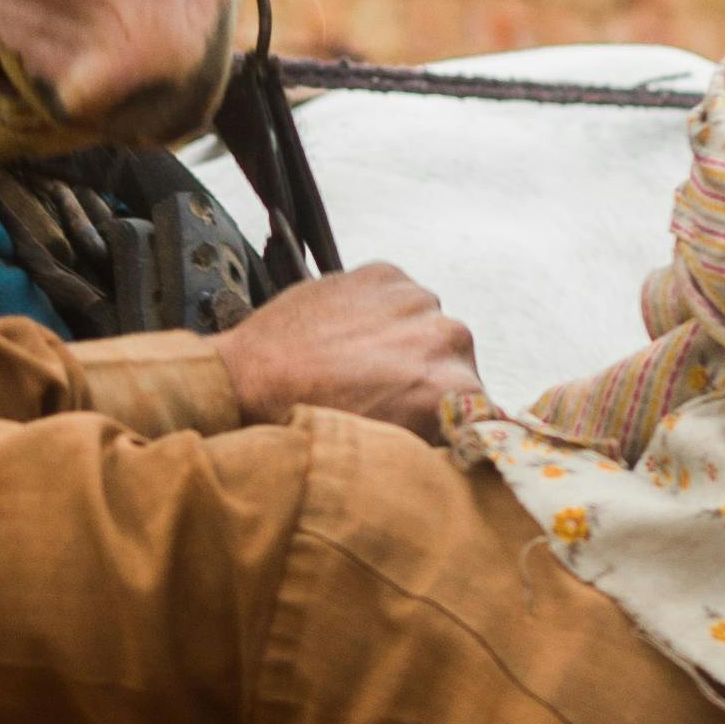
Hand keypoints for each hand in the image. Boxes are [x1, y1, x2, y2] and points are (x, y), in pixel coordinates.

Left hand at [216, 263, 488, 442]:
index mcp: (455, 388)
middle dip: (426, 377)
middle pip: (454, 362)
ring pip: (425, 325)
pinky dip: (380, 312)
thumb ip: (430, 438)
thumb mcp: (386, 450)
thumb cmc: (312, 425)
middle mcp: (448, 336)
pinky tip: (347, 335)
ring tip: (358, 362)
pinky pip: (397, 296)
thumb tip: (449, 439)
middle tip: (383, 394)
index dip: (448, 419)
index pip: (477, 408)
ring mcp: (416, 298)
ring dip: (404, 340)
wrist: (247, 380)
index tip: (423, 424)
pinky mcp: (385, 273)